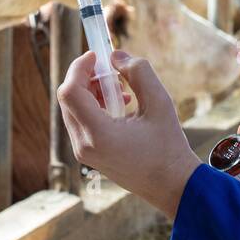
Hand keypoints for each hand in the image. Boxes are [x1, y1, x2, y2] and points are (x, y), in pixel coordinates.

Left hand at [57, 49, 200, 219]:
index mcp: (99, 135)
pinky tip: (120, 102)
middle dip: (86, 77)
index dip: (79, 67)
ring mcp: (84, 153)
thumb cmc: (168, 146)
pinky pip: (80, 121)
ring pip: (72, 109)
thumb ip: (138, 72)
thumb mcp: (160, 102)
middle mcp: (84, 146)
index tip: (96, 54)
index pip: (70, 92)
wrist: (171, 185)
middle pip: (68, 99)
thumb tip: (115, 56)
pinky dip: (93, 105)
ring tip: (119, 86)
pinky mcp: (88, 155)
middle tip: (109, 67)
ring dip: (90, 91)